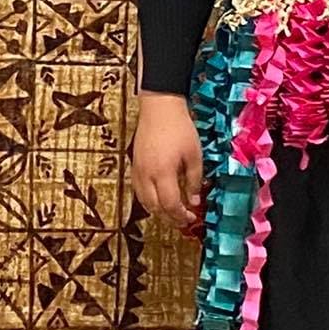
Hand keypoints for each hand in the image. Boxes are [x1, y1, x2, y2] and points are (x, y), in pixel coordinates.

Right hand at [131, 92, 203, 230]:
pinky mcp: (134, 165)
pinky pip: (138, 191)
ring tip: (172, 213)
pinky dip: (148, 201)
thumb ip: (194, 180)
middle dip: (170, 218)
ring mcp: (138, 170)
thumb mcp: (194, 155)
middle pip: (155, 207)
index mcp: (163, 172)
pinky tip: (158, 199)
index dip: (181, 215)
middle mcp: (147, 175)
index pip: (170, 204)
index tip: (192, 218)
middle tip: (183, 220)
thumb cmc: (180, 129)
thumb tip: (194, 200)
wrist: (159, 108)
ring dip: (158, 211)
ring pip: (144, 201)